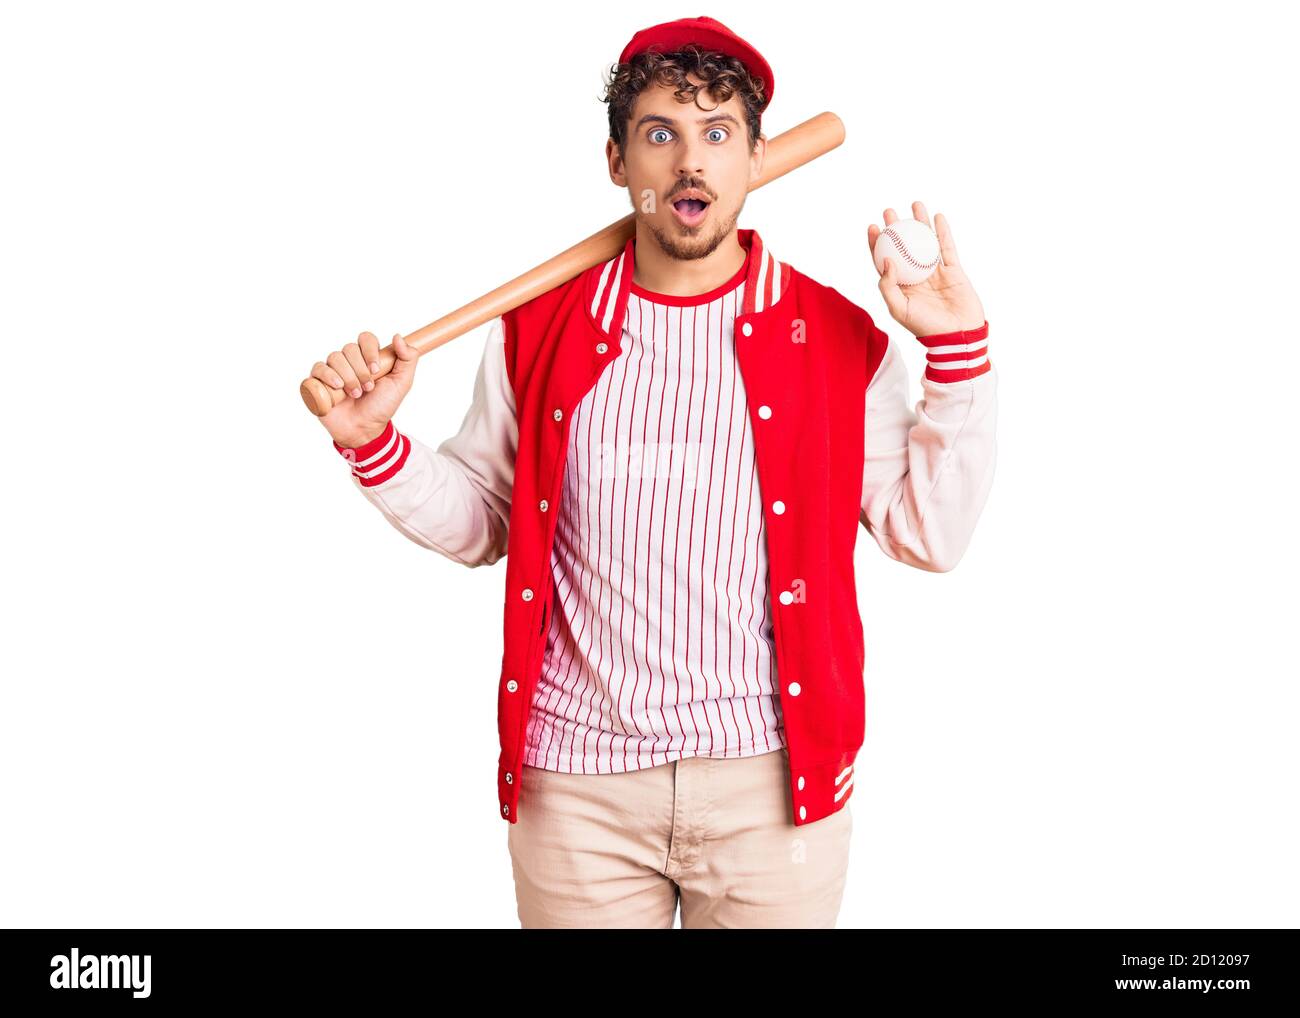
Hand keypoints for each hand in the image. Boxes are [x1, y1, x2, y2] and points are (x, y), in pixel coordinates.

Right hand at [310, 331, 418, 447]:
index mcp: (367, 357)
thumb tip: (398, 336)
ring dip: (348, 377)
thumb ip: (408, 359)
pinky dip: (327, 376)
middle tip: (369, 388)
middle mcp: (349, 361)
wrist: (365, 429)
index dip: (369, 351)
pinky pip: (317, 369)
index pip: (366, 338)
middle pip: (349, 348)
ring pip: (335, 358)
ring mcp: (332, 370)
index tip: (376, 370)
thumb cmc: (382, 406)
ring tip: (356, 394)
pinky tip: (337, 387)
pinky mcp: (318, 382)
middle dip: (361, 370)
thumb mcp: (401, 383)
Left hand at [869, 201, 984, 336]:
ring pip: (925, 242)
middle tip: (889, 211)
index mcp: (900, 286)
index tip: (873, 226)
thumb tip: (886, 260)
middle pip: (903, 246)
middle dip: (895, 228)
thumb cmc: (925, 327)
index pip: (884, 260)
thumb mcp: (899, 309)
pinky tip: (937, 217)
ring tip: (915, 204)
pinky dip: (942, 232)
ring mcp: (935, 272)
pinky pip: (947, 247)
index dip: (877, 243)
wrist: (956, 335)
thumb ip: (888, 286)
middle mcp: (916, 276)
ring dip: (920, 223)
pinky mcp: (953, 271)